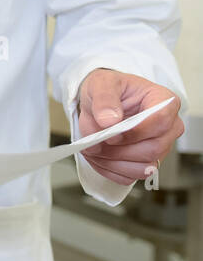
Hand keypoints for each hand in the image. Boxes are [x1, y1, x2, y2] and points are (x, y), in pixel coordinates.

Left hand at [76, 69, 183, 184]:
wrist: (101, 102)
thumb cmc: (109, 89)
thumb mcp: (101, 83)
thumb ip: (104, 99)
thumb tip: (109, 121)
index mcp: (164, 101)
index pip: (161, 121)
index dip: (134, 131)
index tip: (110, 132)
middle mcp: (169, 126)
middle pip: (153, 148)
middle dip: (118, 150)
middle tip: (92, 142)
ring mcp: (161, 146)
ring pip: (143, 167)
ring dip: (111, 162)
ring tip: (91, 148)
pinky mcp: (147, 162)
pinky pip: (132, 176)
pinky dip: (110, 170)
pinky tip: (98, 156)